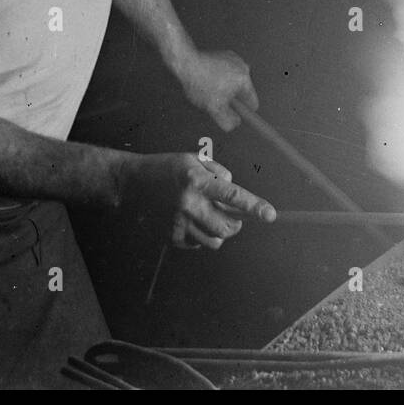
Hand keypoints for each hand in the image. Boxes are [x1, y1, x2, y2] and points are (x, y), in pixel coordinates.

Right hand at [126, 153, 275, 250]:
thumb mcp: (195, 159)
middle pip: (227, 227)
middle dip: (236, 223)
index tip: (270, 215)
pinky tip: (195, 222)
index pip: (233, 196)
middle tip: (232, 214)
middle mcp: (189, 204)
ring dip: (219, 230)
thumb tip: (231, 189)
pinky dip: (202, 236)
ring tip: (211, 216)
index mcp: (197, 182)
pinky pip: (198, 245)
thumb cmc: (168, 167)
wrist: (133, 181)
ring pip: (215, 240)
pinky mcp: (170, 235)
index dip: (254, 206)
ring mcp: (178, 222)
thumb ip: (218, 173)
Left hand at [176, 49, 257, 132]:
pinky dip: (221, 77)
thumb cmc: (200, 83)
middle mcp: (244, 68)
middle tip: (216, 100)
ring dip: (225, 88)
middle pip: (243, 92)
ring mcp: (236, 60)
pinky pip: (228, 72)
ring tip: (209, 88)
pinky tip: (208, 78)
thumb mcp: (214, 109)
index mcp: (244, 80)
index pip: (252, 103)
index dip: (246, 112)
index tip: (239, 116)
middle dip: (232, 99)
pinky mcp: (227, 54)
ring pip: (234, 82)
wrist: (187, 62)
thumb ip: (227, 120)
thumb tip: (235, 123)